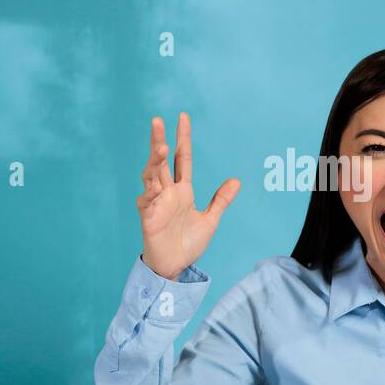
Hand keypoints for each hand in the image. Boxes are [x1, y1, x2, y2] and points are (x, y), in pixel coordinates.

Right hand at [137, 113, 239, 278]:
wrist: (175, 267)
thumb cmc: (188, 243)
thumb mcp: (211, 220)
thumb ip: (220, 200)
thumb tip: (237, 180)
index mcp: (183, 190)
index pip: (182, 158)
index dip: (183, 138)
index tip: (182, 117)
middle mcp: (167, 192)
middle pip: (162, 161)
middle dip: (159, 141)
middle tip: (157, 120)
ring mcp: (156, 203)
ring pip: (152, 176)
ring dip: (154, 161)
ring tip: (160, 147)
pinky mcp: (149, 216)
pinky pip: (147, 200)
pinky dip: (150, 192)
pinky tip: (154, 185)